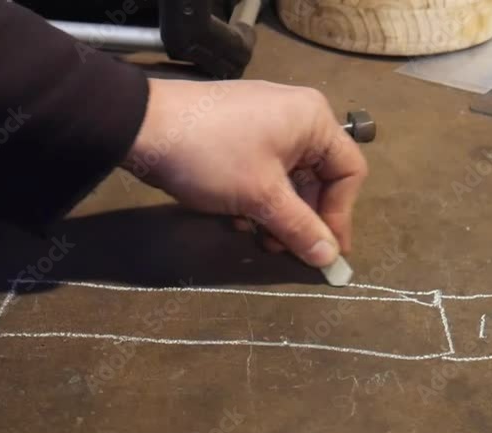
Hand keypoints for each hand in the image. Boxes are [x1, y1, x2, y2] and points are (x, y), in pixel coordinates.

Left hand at [123, 78, 367, 267]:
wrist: (142, 126)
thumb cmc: (213, 156)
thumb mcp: (261, 197)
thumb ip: (300, 229)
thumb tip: (330, 259)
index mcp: (313, 120)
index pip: (349, 172)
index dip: (341, 215)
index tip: (326, 252)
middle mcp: (297, 116)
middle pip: (319, 178)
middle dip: (303, 218)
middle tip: (282, 249)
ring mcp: (265, 122)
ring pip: (289, 180)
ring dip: (278, 214)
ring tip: (257, 237)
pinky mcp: (238, 133)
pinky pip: (264, 171)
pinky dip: (257, 199)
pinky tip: (236, 218)